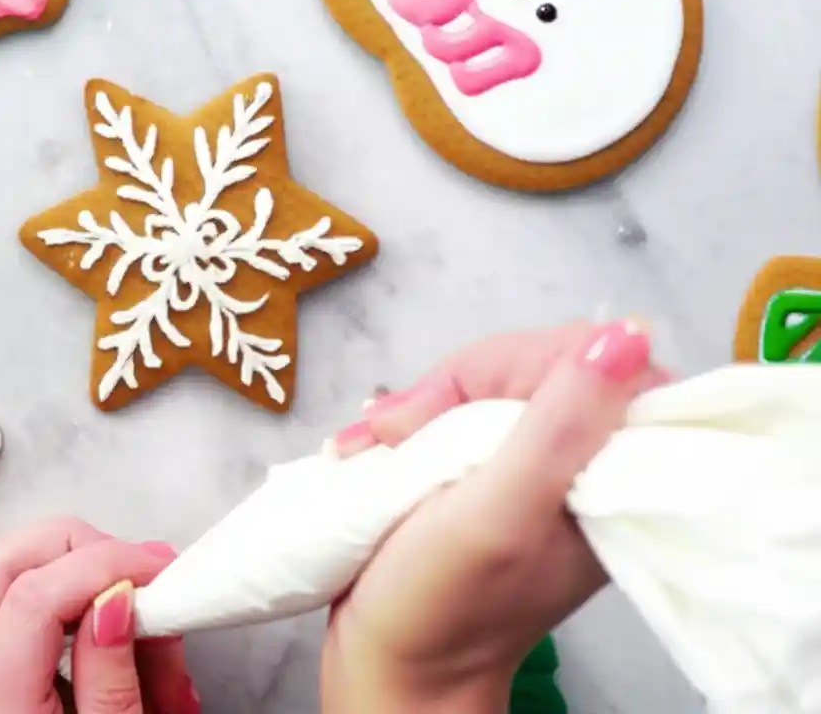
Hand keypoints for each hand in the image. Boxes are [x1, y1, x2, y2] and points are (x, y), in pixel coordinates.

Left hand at [0, 516, 201, 713]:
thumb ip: (113, 677)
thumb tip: (119, 595)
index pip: (33, 595)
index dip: (105, 565)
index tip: (161, 574)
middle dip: (81, 548)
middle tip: (145, 577)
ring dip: (69, 572)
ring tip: (136, 618)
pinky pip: (0, 610)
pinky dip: (56, 604)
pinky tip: (108, 642)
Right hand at [320, 320, 668, 712]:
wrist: (392, 668)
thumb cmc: (445, 602)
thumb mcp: (503, 512)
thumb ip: (561, 425)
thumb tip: (627, 332)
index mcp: (615, 471)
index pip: (587, 359)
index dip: (511, 367)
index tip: (450, 414)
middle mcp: (585, 463)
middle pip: (527, 364)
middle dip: (449, 391)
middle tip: (394, 437)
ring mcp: (535, 469)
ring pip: (484, 385)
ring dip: (417, 409)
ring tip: (373, 447)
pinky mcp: (491, 476)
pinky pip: (457, 414)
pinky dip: (409, 423)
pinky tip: (374, 447)